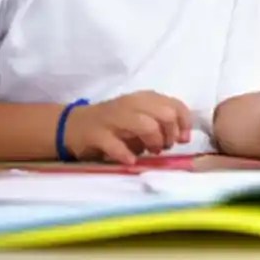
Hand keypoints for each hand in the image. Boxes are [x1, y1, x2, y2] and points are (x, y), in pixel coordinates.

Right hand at [64, 91, 191, 164]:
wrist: (74, 125)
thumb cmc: (115, 122)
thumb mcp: (141, 115)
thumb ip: (162, 122)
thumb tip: (183, 136)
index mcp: (145, 98)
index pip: (176, 105)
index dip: (184, 124)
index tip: (182, 139)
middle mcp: (131, 104)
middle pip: (165, 114)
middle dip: (170, 133)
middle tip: (163, 147)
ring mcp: (114, 118)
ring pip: (145, 125)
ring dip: (153, 142)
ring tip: (150, 152)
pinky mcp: (97, 134)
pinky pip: (116, 145)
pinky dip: (127, 154)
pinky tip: (131, 161)